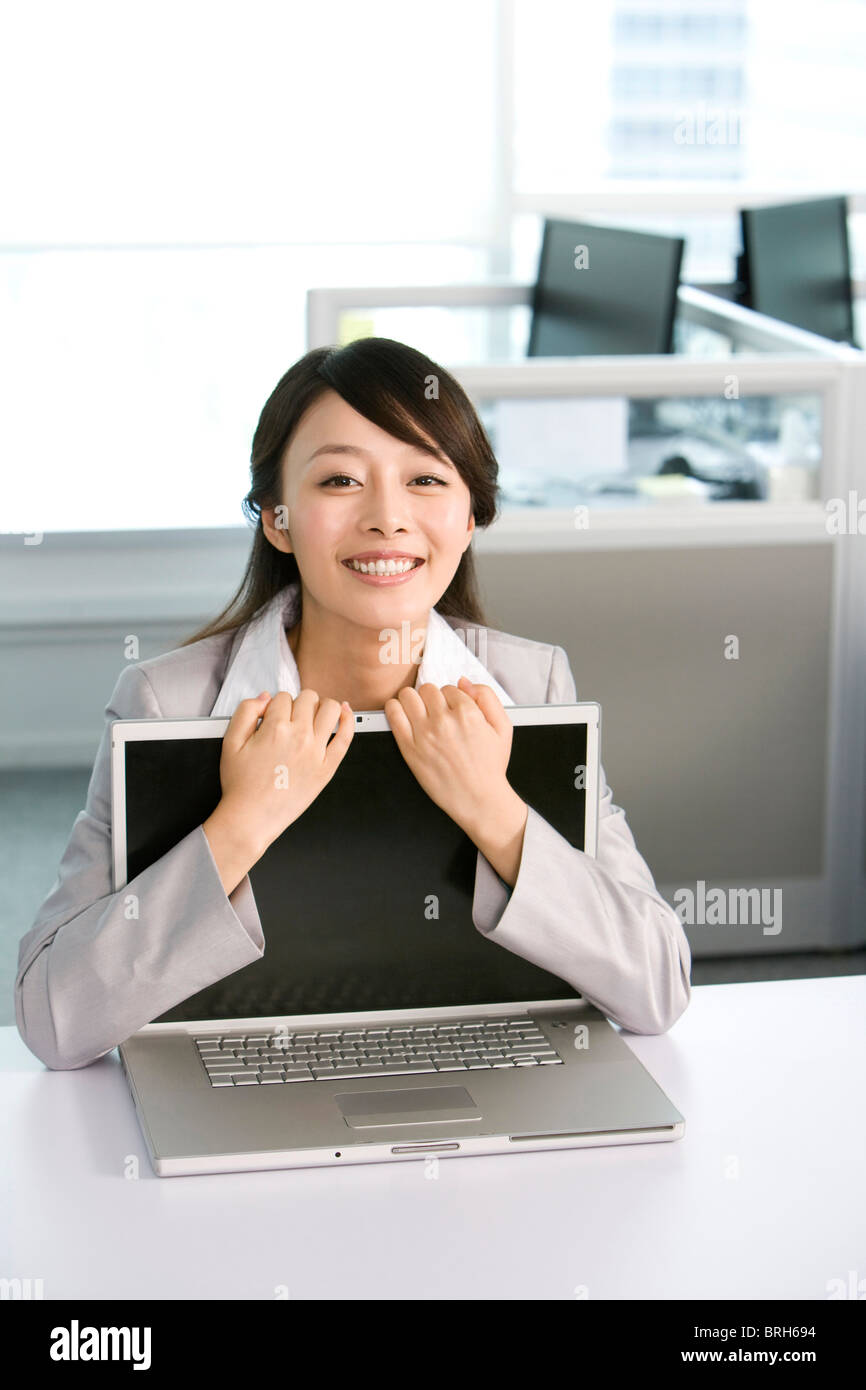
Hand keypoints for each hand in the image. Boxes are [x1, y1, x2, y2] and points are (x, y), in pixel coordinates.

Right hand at [214, 689, 353, 854]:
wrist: (252, 818)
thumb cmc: (240, 785)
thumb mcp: (230, 742)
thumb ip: (246, 712)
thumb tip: (265, 697)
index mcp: (275, 728)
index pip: (283, 697)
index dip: (276, 704)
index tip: (273, 716)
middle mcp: (299, 737)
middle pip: (308, 699)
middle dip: (298, 703)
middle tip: (292, 718)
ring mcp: (316, 752)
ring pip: (330, 710)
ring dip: (323, 705)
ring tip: (316, 713)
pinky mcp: (327, 768)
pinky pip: (345, 737)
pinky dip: (348, 720)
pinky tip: (345, 713)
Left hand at [384, 676, 517, 838]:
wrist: (478, 798)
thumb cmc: (489, 767)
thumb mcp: (503, 727)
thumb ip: (487, 697)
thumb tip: (464, 682)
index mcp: (468, 713)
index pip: (449, 687)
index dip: (450, 698)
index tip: (451, 710)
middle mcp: (444, 721)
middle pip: (428, 689)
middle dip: (432, 698)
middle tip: (435, 712)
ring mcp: (424, 734)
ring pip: (408, 696)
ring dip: (412, 700)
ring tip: (418, 711)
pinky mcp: (409, 747)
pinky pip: (393, 714)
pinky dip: (394, 708)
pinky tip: (402, 714)